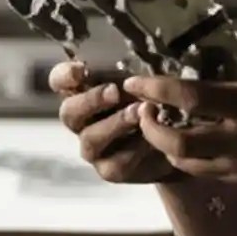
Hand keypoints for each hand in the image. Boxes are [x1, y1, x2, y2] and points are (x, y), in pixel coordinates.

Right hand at [50, 62, 182, 183]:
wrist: (177, 142)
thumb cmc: (154, 101)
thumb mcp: (144, 81)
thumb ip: (132, 73)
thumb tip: (130, 66)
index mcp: (84, 92)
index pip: (60, 81)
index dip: (64, 76)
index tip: (81, 70)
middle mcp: (82, 120)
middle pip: (69, 112)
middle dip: (91, 100)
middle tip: (115, 92)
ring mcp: (93, 147)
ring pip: (90, 138)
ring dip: (115, 124)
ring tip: (140, 112)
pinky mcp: (109, 169)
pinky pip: (117, 162)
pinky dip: (136, 149)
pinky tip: (152, 139)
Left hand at [125, 57, 236, 187]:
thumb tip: (224, 51)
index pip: (190, 97)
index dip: (157, 89)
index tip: (135, 80)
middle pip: (176, 140)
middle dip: (150, 127)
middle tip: (144, 109)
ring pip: (184, 161)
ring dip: (163, 145)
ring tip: (159, 126)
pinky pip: (203, 170)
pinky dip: (186, 157)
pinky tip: (185, 142)